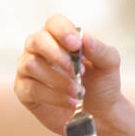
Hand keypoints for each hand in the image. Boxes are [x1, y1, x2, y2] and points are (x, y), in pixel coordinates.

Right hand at [14, 13, 124, 135]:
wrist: (100, 112)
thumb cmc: (102, 83)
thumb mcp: (109, 63)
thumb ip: (100, 49)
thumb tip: (84, 39)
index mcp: (60, 37)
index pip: (54, 22)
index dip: (62, 31)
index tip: (76, 45)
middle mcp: (40, 49)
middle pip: (36, 40)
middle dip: (56, 55)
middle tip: (77, 72)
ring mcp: (29, 69)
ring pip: (31, 65)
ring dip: (57, 80)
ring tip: (78, 91)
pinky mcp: (24, 90)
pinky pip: (31, 88)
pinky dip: (53, 96)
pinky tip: (71, 102)